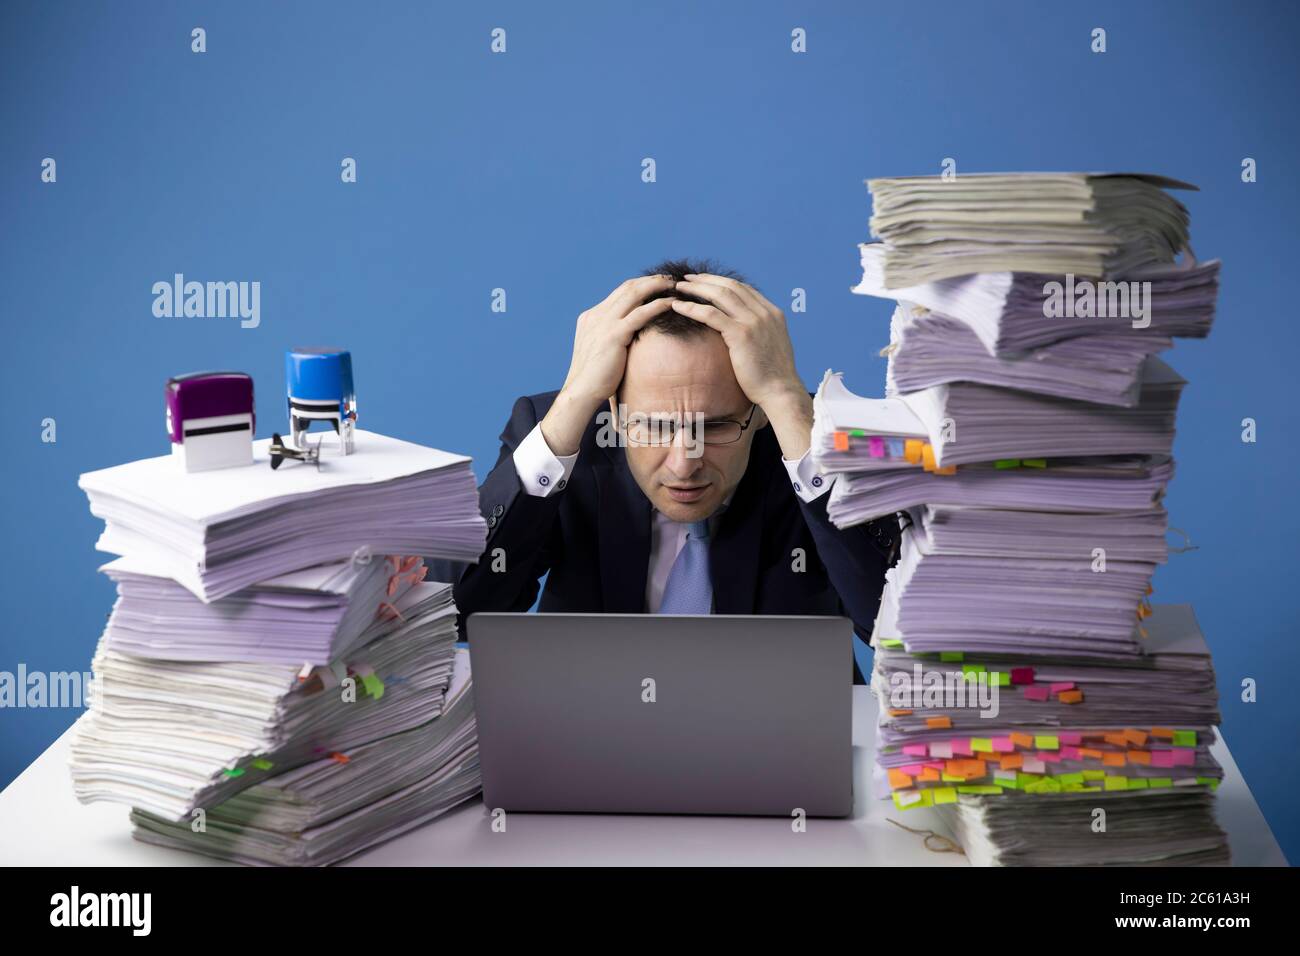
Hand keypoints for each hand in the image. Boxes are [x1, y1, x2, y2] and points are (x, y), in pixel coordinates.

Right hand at [541, 275, 677, 455]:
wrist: (581, 392)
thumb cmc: (594, 378)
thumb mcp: (600, 351)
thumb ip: (611, 338)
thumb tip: (630, 338)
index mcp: (591, 317)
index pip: (619, 292)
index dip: (640, 285)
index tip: (657, 284)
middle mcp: (596, 315)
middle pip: (627, 288)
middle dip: (650, 280)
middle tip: (670, 278)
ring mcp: (604, 323)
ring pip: (634, 294)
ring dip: (656, 286)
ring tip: (674, 284)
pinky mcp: (614, 335)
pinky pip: (640, 314)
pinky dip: (658, 305)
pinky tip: (672, 303)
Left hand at [669, 275, 803, 408]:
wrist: (780, 391)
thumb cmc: (772, 376)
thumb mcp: (770, 345)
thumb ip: (759, 331)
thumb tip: (741, 330)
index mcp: (772, 313)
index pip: (743, 289)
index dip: (721, 282)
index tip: (704, 281)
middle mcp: (764, 313)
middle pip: (730, 287)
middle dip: (706, 280)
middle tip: (687, 278)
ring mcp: (754, 322)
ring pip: (720, 295)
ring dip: (696, 288)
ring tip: (679, 287)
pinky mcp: (741, 335)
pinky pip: (711, 315)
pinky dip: (692, 308)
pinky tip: (678, 306)